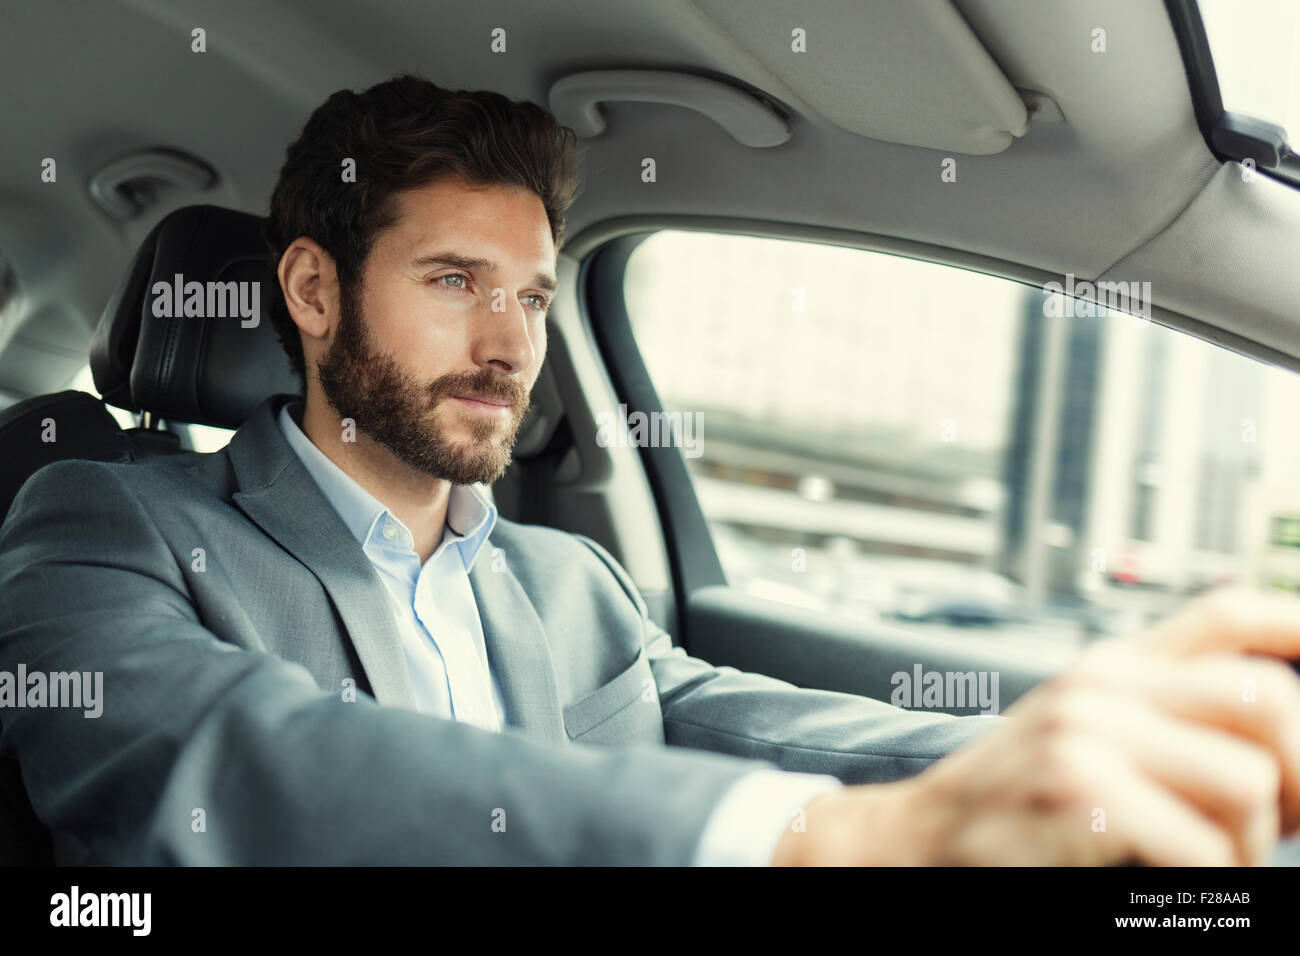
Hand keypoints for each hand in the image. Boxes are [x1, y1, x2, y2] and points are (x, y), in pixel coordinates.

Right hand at [772, 587, 1299, 864]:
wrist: (910, 843)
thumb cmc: (1009, 810)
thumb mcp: (1081, 743)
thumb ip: (1160, 723)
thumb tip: (1278, 751)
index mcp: (1109, 669)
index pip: (1227, 617)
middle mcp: (1100, 685)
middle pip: (1265, 701)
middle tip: (1278, 826)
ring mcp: (1085, 732)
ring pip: (1248, 782)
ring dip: (1249, 851)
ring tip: (1209, 869)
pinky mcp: (1075, 790)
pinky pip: (1203, 847)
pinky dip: (1209, 888)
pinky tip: (1170, 891)